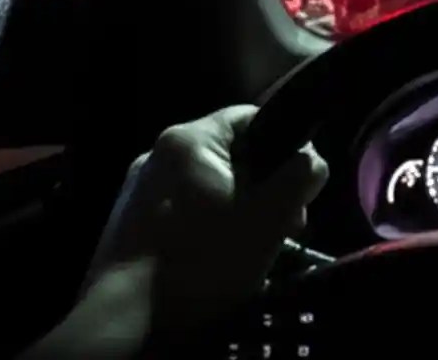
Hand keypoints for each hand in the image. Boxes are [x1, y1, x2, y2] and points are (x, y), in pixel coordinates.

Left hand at [24, 106, 327, 358]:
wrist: (126, 319)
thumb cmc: (202, 259)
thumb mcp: (270, 217)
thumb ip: (301, 177)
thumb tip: (311, 161)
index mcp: (188, 139)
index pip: (252, 117)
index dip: (285, 147)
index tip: (297, 189)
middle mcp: (156, 154)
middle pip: (231, 156)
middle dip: (263, 189)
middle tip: (283, 229)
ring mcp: (136, 190)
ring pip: (207, 188)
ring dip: (236, 212)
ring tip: (249, 250)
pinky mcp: (127, 222)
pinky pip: (182, 213)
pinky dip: (205, 229)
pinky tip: (213, 261)